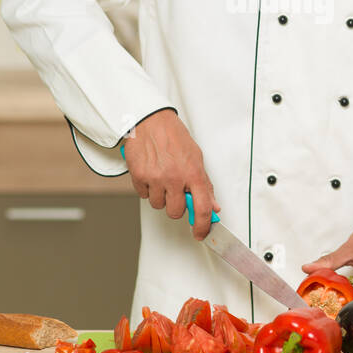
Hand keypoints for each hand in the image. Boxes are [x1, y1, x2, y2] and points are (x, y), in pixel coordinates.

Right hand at [123, 109, 220, 239]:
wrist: (150, 120)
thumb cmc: (174, 136)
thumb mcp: (196, 157)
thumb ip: (205, 184)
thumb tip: (214, 206)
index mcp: (193, 173)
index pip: (202, 208)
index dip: (203, 226)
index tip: (200, 233)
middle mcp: (175, 177)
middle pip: (175, 212)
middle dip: (176, 206)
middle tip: (176, 191)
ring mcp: (156, 177)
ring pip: (158, 204)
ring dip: (160, 196)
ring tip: (161, 177)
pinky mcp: (139, 176)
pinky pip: (143, 195)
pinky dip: (146, 188)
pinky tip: (150, 172)